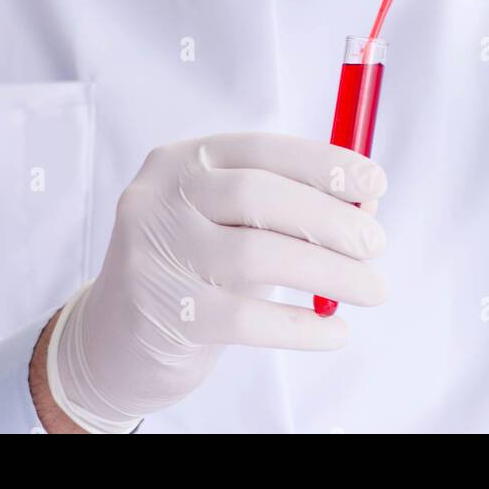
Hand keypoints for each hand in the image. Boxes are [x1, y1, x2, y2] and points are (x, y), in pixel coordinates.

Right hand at [39, 132, 387, 431]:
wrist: (112, 338)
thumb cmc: (194, 266)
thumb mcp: (230, 222)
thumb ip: (288, 205)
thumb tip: (366, 205)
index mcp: (183, 160)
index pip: (263, 150)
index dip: (324, 164)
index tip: (376, 183)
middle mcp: (162, 198)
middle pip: (259, 196)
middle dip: (330, 218)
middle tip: (376, 244)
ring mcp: (156, 255)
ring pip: (257, 256)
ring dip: (329, 272)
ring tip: (372, 288)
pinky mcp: (163, 313)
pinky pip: (246, 319)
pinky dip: (301, 326)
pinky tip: (334, 331)